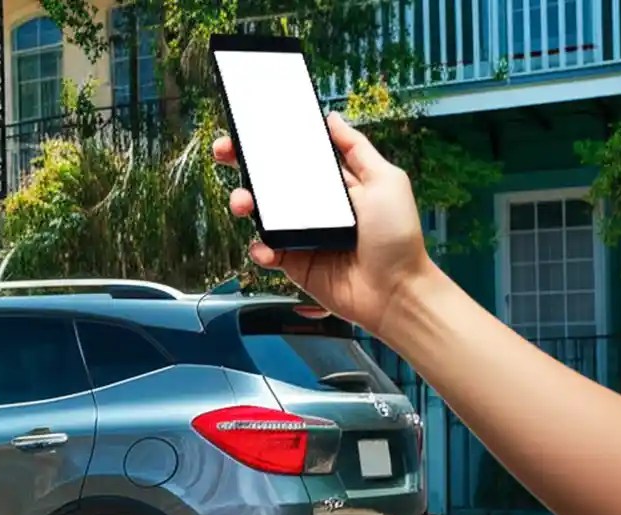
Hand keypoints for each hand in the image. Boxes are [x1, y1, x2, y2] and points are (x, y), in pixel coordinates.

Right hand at [213, 111, 436, 338]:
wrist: (395, 290)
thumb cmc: (397, 236)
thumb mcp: (385, 180)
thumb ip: (356, 148)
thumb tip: (332, 119)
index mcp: (332, 184)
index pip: (295, 157)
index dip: (270, 143)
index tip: (248, 129)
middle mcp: (313, 207)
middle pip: (269, 181)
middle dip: (241, 164)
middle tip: (224, 152)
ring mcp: (300, 234)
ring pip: (259, 214)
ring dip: (243, 203)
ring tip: (243, 204)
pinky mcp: (293, 263)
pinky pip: (265, 251)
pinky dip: (259, 249)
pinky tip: (267, 249)